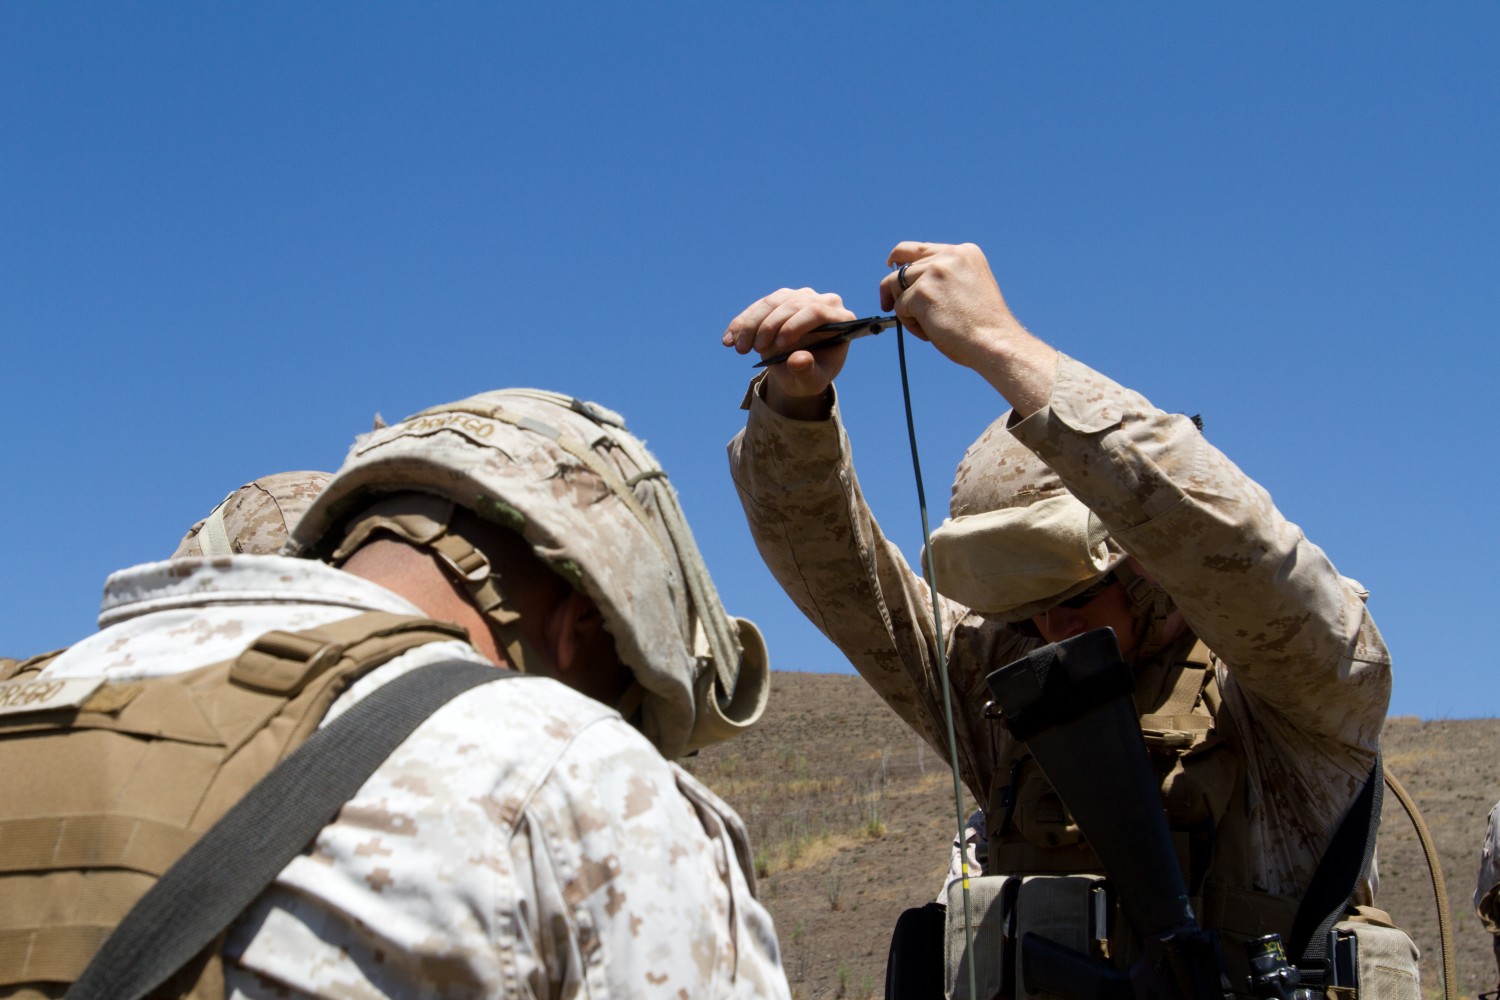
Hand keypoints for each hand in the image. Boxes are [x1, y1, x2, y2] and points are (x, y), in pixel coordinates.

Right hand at [723, 288, 855, 418]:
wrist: (796, 370)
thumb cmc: (810, 375)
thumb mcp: (811, 381)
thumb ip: (807, 372)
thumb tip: (798, 360)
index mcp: (840, 320)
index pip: (817, 311)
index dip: (795, 325)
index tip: (779, 345)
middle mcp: (822, 301)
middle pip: (792, 304)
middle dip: (769, 326)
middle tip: (755, 351)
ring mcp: (799, 297)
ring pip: (771, 303)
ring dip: (751, 325)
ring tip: (739, 349)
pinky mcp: (779, 300)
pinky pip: (757, 307)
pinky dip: (741, 324)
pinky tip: (728, 340)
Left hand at [878, 242, 1056, 415]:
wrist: (995, 341)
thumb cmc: (983, 324)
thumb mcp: (968, 286)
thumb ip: (944, 277)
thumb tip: (907, 281)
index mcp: (964, 252)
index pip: (919, 248)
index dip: (900, 258)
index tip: (890, 266)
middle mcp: (949, 256)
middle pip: (901, 266)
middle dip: (893, 287)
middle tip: (886, 304)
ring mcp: (934, 272)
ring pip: (896, 286)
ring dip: (905, 310)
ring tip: (927, 327)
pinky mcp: (921, 292)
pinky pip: (899, 308)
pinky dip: (910, 324)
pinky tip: (930, 333)